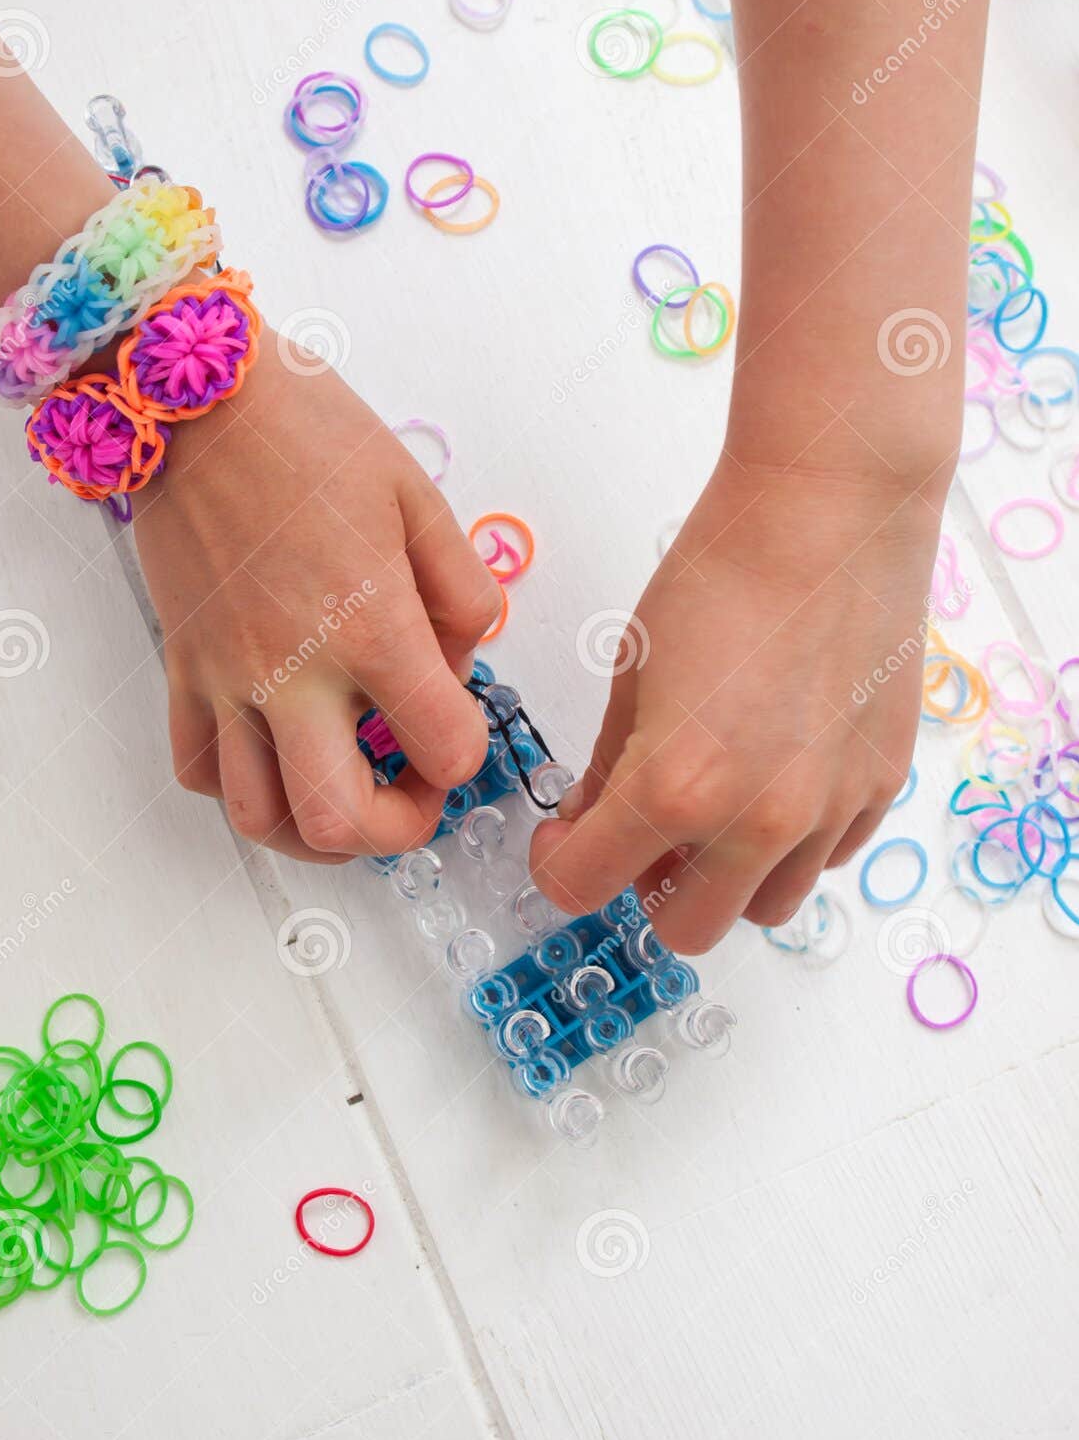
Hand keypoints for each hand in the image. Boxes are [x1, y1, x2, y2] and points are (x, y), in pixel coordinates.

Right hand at [134, 337, 501, 860]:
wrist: (190, 396)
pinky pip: (197, 769)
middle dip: (395, 833)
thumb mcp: (420, 497)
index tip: (457, 729)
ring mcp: (227, 678)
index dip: (467, 756)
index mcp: (370, 625)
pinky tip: (276, 757)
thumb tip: (461, 660)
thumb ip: (462, 591)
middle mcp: (293, 670)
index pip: (444, 749)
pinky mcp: (181, 668)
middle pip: (341, 821)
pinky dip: (240, 788)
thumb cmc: (310, 433)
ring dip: (314, 833)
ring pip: (258, 817)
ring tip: (344, 795)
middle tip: (410, 795)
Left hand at [531, 462, 938, 951]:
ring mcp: (828, 812)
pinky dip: (794, 843)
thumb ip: (611, 766)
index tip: (561, 844)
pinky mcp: (881, 787)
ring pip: (765, 907)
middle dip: (647, 889)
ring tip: (717, 809)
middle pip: (684, 929)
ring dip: (728, 878)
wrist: (833, 510)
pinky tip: (777, 778)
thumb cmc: (728, 568)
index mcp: (675, 788)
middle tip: (640, 836)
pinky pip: (828, 859)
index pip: (586, 888)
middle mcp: (758, 820)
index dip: (558, 868)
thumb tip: (591, 821)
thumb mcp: (633, 672)